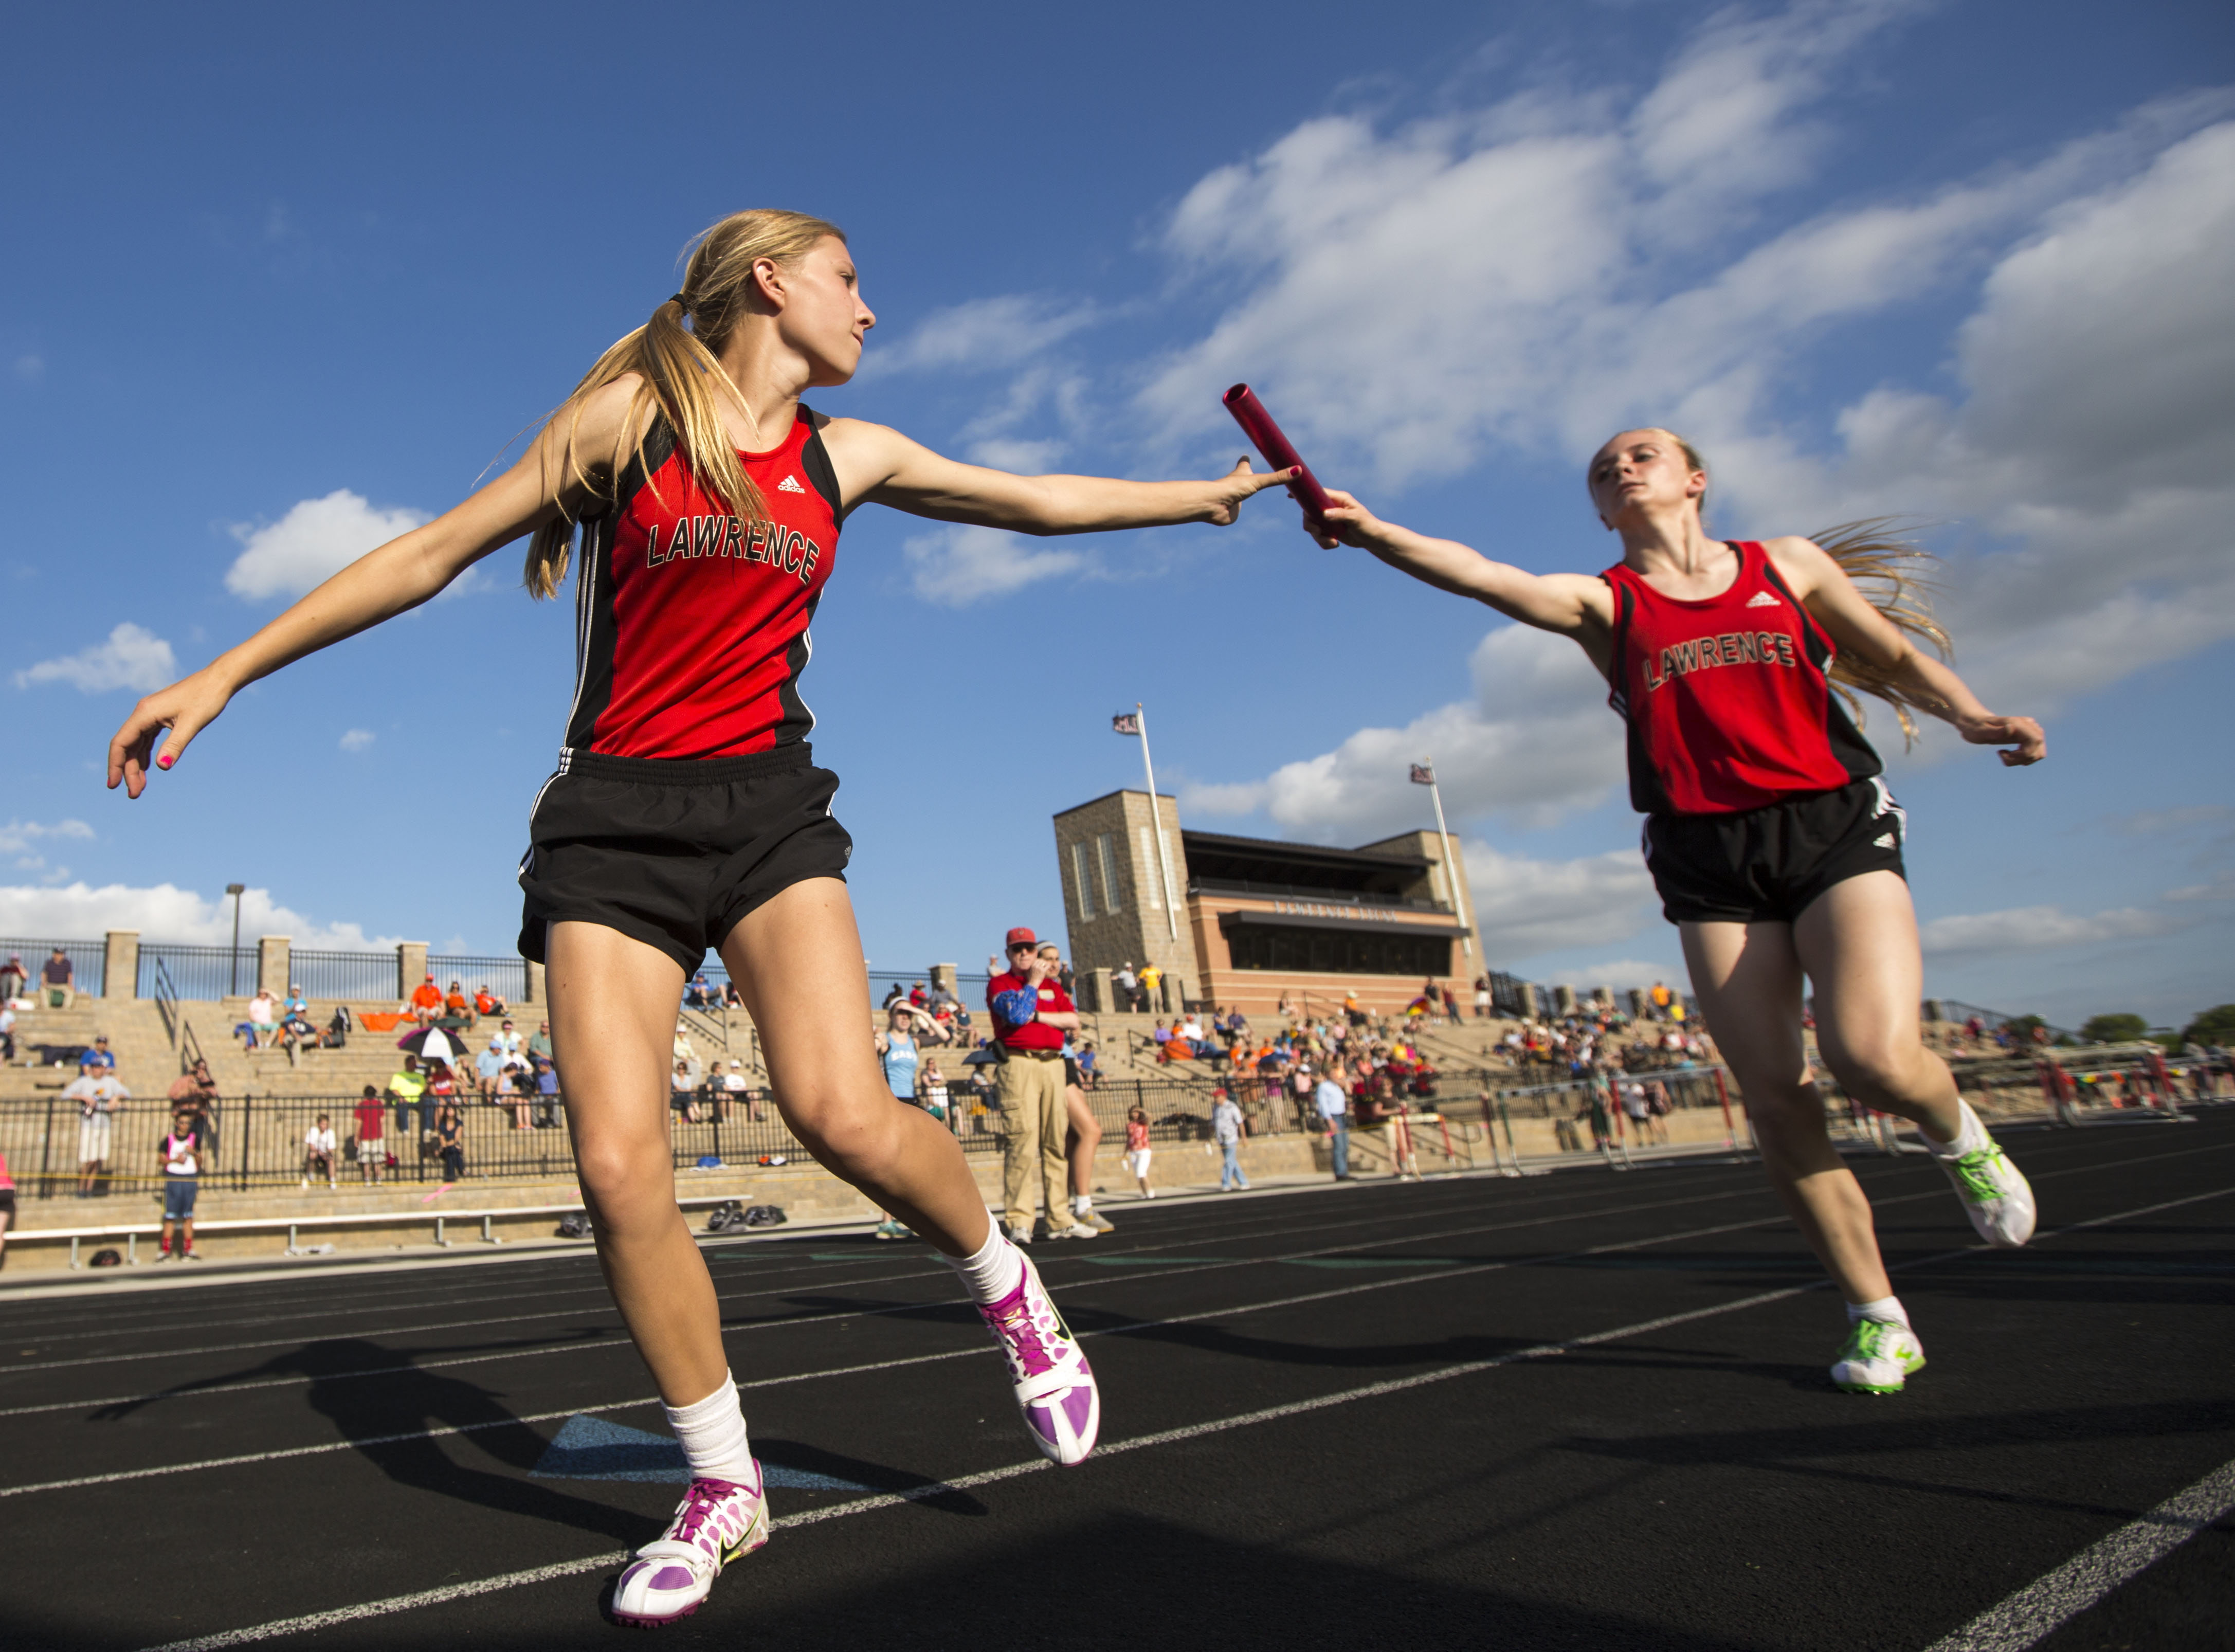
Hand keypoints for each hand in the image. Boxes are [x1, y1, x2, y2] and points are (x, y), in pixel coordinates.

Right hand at [108, 664, 233, 797]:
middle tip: (134, 794)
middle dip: (129, 771)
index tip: (113, 785)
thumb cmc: (207, 698)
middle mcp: (143, 712)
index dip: (115, 765)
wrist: (219, 680)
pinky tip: (149, 767)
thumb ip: (175, 745)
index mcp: (144, 713)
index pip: (121, 742)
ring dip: (137, 765)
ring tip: (140, 786)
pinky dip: (146, 754)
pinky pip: (147, 738)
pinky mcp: (161, 716)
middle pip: (128, 746)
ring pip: (137, 743)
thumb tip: (161, 767)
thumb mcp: (192, 724)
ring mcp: (151, 714)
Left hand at [1202, 458, 1302, 525]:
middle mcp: (1236, 484)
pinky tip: (1235, 509)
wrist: (1214, 505)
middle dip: (1243, 473)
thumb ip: (1277, 478)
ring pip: (1238, 494)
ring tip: (1242, 491)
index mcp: (1241, 473)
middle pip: (1241, 477)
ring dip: (1240, 492)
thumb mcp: (1258, 482)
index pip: (1244, 463)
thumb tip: (1298, 470)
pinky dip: (1237, 509)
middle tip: (1246, 469)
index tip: (1245, 455)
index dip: (1245, 459)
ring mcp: (1233, 497)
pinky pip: (1236, 509)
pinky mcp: (1232, 511)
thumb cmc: (1232, 488)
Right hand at [1310, 489, 1384, 550]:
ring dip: (1319, 537)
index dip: (1307, 497)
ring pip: (1313, 527)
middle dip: (1311, 525)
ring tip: (1333, 543)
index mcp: (1338, 499)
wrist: (1374, 539)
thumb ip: (1340, 515)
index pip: (1318, 493)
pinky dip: (1323, 543)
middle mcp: (1332, 507)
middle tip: (1318, 532)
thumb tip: (1324, 514)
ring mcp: (1329, 519)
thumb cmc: (1368, 525)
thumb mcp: (1356, 518)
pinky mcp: (1330, 530)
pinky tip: (1335, 544)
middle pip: (1310, 512)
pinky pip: (1319, 536)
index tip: (1296, 502)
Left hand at [1957, 712, 2045, 766]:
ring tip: (2004, 755)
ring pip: (2038, 754)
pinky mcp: (2030, 738)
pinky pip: (2036, 753)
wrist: (1976, 724)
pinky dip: (2023, 759)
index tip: (2008, 754)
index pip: (2036, 740)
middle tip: (2003, 755)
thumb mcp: (1981, 732)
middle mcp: (2029, 725)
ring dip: (2022, 760)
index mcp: (2018, 723)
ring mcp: (2031, 731)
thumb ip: (1996, 731)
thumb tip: (2011, 728)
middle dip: (2021, 759)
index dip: (2026, 752)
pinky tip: (2009, 754)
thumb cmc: (1976, 728)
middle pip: (2038, 750)